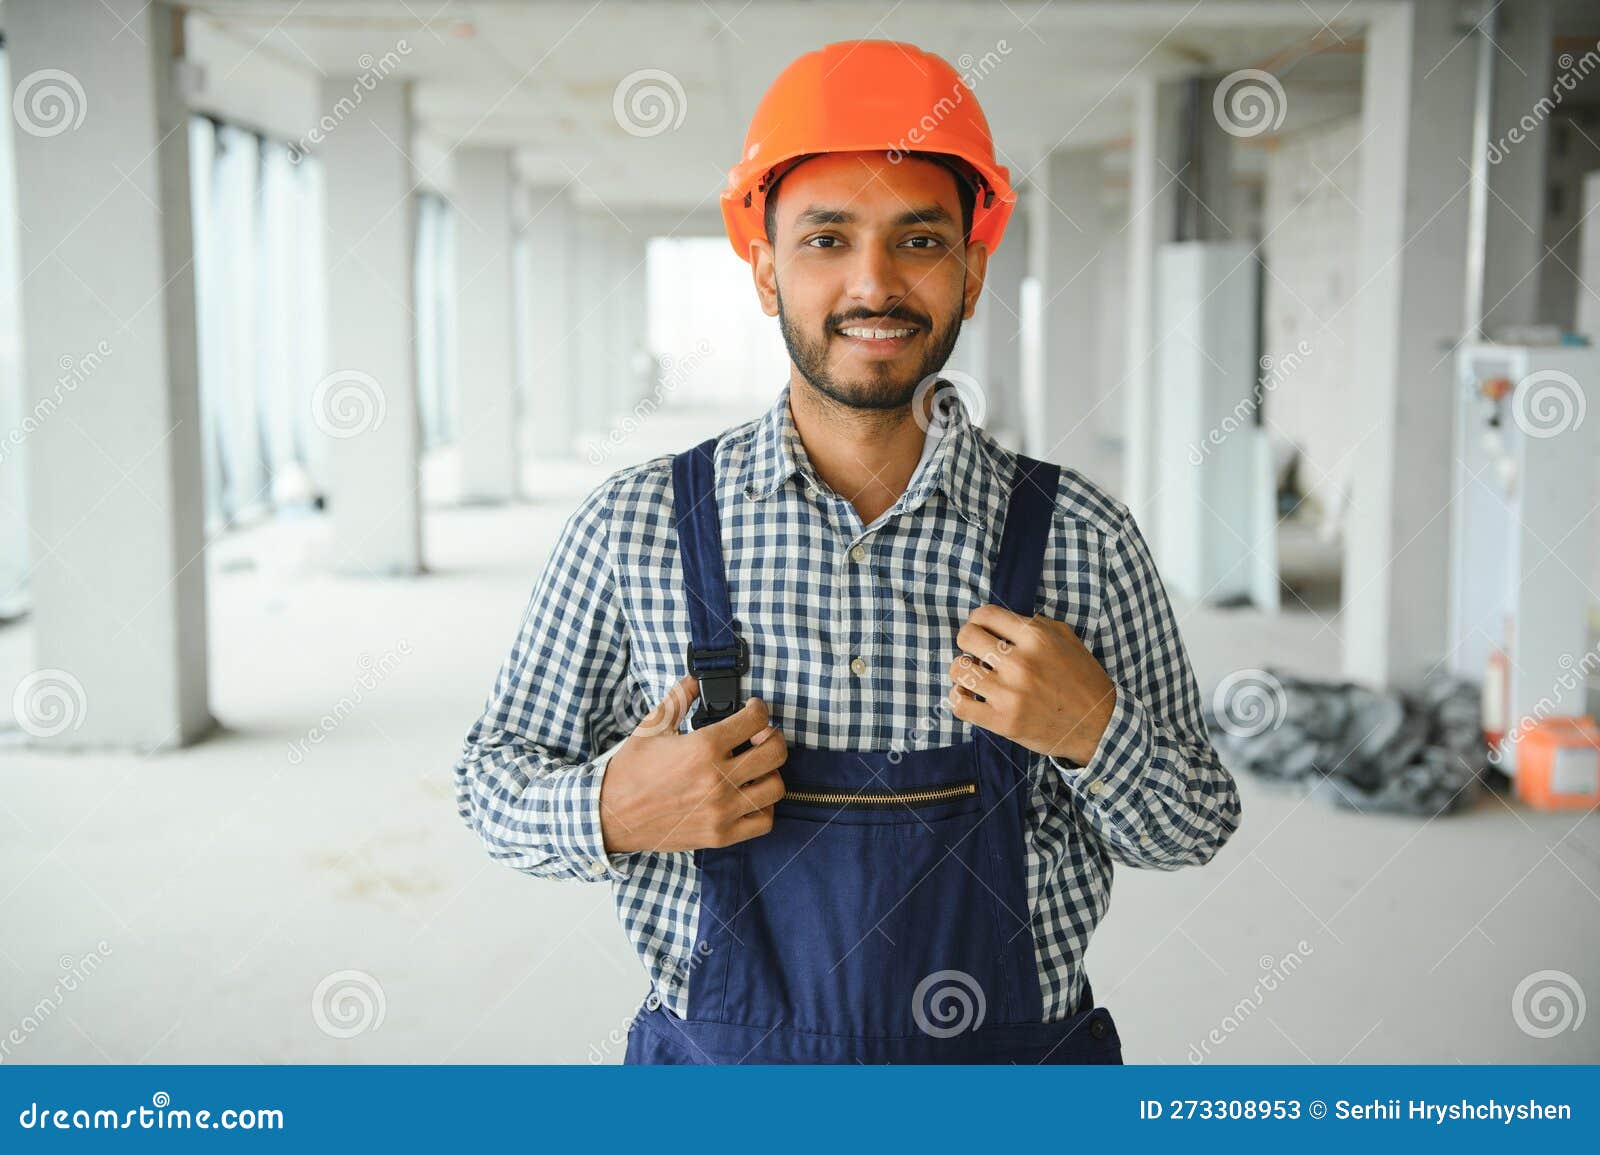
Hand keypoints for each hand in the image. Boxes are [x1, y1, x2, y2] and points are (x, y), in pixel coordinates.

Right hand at [599, 674, 787, 853]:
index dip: (758, 709)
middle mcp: (719, 778)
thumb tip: (695, 678)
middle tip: (760, 736)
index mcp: (704, 747)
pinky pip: (764, 821)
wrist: (612, 815)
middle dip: (772, 737)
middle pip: (776, 752)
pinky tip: (749, 795)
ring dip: (770, 772)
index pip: (756, 719)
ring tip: (755, 767)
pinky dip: (764, 807)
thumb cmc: (631, 771)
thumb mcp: (652, 726)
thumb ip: (678, 698)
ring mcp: (722, 810)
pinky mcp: (721, 835)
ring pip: (776, 787)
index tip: (753, 709)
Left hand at [947, 604, 1114, 765]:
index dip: (979, 621)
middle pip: (966, 637)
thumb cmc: (1082, 679)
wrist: (1100, 725)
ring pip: (959, 669)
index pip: (985, 615)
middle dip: (969, 642)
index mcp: (1036, 637)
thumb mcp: (1065, 639)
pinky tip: (971, 696)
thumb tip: (998, 622)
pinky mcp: (1003, 721)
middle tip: (978, 653)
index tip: (983, 631)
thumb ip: (1033, 625)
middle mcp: (1021, 662)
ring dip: (964, 671)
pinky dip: (960, 698)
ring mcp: (1010, 693)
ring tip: (975, 676)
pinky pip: (960, 704)